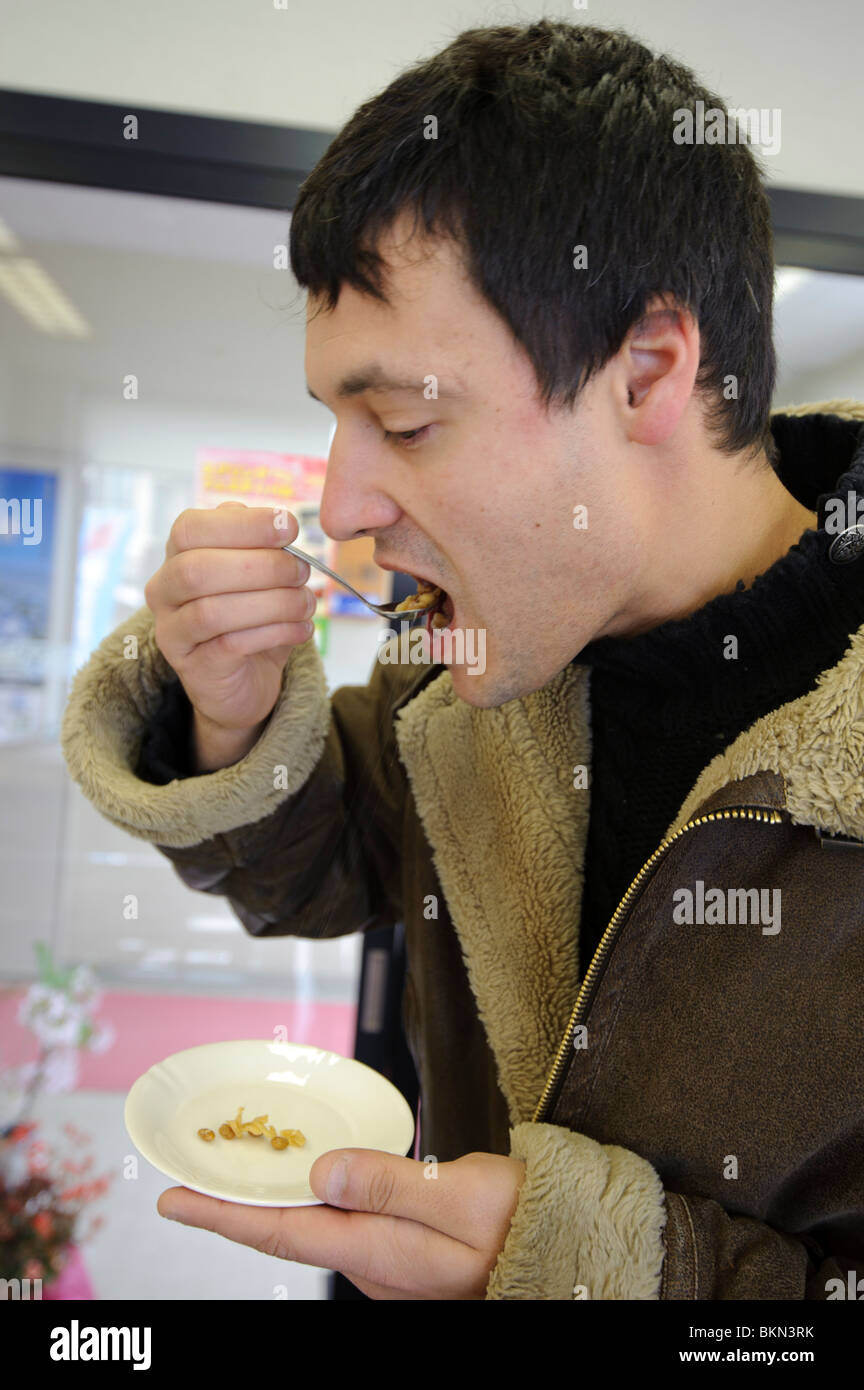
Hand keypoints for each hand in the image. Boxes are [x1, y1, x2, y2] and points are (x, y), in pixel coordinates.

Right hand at [143, 501, 315, 733]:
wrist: (245, 683)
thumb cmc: (252, 620)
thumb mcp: (258, 576)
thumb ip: (259, 545)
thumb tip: (277, 523)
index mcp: (177, 556)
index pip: (190, 527)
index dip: (242, 524)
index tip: (289, 526)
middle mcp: (164, 591)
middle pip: (196, 568)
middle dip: (261, 565)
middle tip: (301, 571)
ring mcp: (172, 633)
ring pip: (212, 611)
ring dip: (272, 603)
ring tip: (305, 604)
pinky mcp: (194, 668)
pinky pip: (230, 645)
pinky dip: (274, 633)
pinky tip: (301, 629)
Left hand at [157, 1148, 526, 1299]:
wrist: (579, 1250)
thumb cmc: (527, 1223)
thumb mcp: (462, 1196)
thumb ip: (389, 1183)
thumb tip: (320, 1171)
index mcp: (381, 1253)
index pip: (283, 1232)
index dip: (223, 1216)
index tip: (173, 1200)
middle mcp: (376, 1267)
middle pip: (293, 1230)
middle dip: (242, 1204)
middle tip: (197, 1174)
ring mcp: (392, 1267)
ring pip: (320, 1227)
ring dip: (281, 1200)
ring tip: (249, 1167)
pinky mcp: (410, 1258)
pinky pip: (349, 1225)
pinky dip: (321, 1200)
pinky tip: (318, 1178)